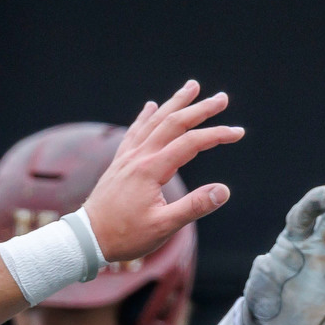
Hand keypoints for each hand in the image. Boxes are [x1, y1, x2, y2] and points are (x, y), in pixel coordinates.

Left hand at [81, 81, 241, 263]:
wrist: (87, 238)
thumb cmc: (125, 236)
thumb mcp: (163, 227)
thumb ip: (193, 207)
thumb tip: (223, 191)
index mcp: (151, 170)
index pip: (191, 143)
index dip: (217, 135)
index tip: (238, 132)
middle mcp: (138, 157)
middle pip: (174, 123)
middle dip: (200, 109)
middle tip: (222, 98)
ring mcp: (127, 158)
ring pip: (154, 122)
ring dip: (175, 103)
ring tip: (192, 86)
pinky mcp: (119, 163)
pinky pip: (134, 132)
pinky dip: (146, 117)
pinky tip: (151, 106)